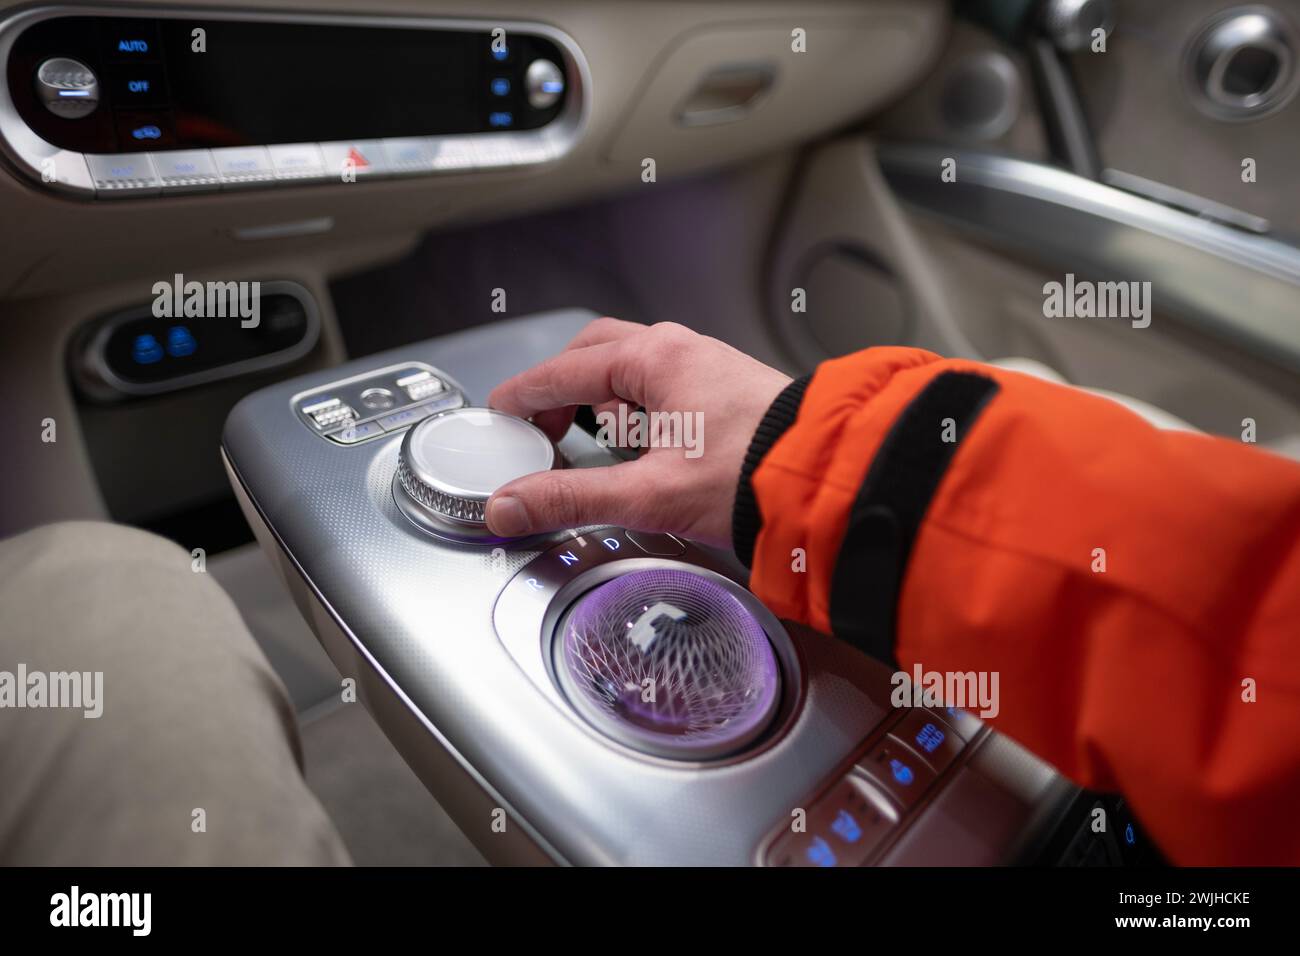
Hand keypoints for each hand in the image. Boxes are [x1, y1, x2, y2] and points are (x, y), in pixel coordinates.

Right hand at [485, 318, 791, 545]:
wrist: (831, 480)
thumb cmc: (755, 475)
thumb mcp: (648, 494)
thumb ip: (571, 499)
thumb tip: (512, 504)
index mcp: (653, 359)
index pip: (562, 371)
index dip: (524, 397)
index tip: (501, 415)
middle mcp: (680, 350)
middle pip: (596, 354)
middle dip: (563, 391)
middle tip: (545, 431)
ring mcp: (707, 365)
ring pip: (633, 370)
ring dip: (606, 403)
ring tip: (602, 450)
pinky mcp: (727, 390)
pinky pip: (664, 385)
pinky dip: (640, 410)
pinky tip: (647, 449)